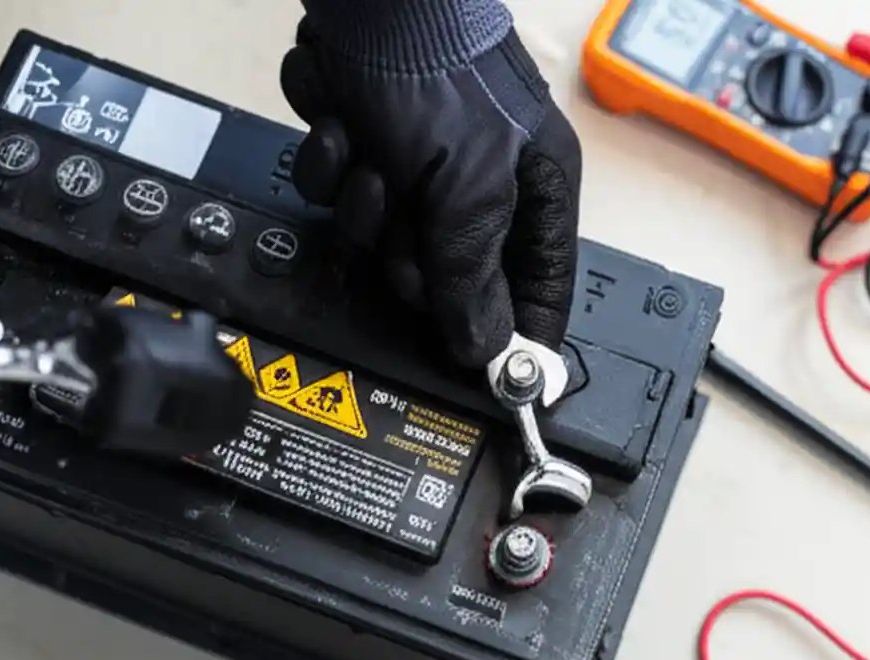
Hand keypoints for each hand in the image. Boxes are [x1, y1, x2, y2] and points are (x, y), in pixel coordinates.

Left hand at [280, 12, 581, 367]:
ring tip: (367, 152)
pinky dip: (328, 160)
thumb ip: (473, 272)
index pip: (540, 290)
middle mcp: (481, 183)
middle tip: (403, 224)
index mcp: (533, 190)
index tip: (492, 382)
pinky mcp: (367, 143)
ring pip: (380, 239)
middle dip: (408, 254)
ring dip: (360, 202)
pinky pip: (339, 193)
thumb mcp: (466, 183)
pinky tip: (338, 119)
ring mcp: (419, 165)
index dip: (515, 336)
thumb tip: (484, 347)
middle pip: (444, 277)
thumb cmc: (433, 66)